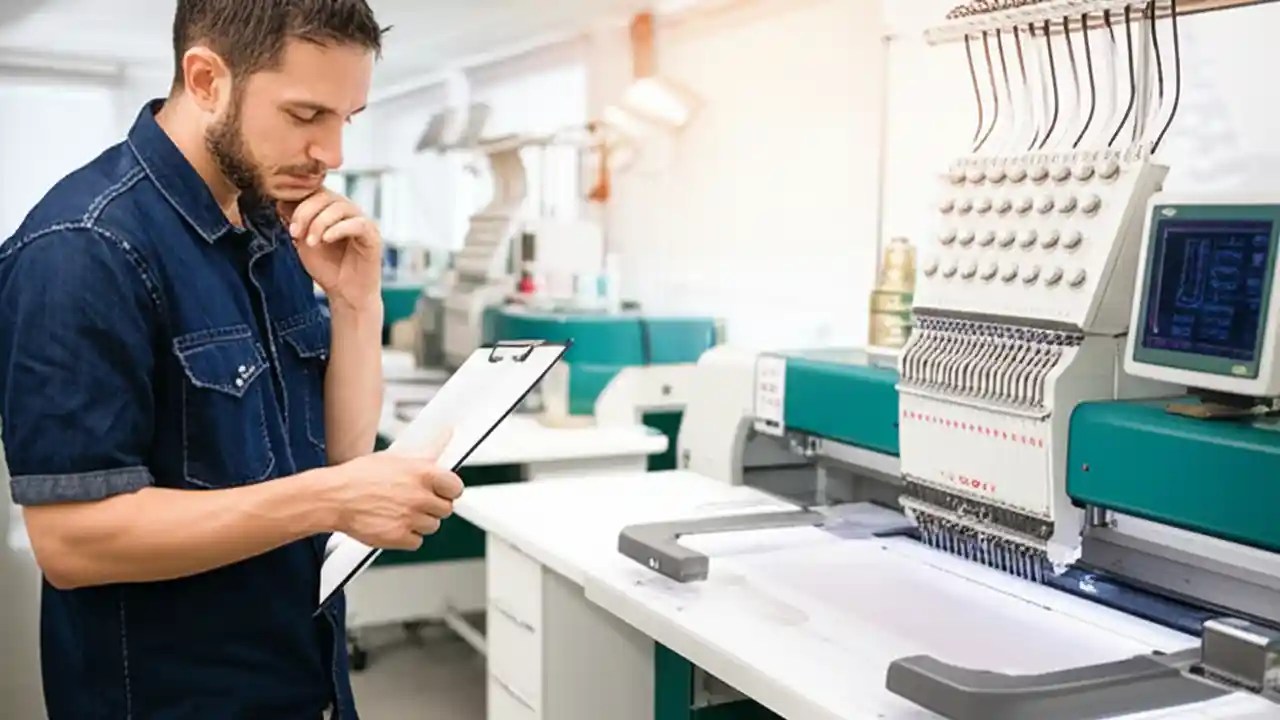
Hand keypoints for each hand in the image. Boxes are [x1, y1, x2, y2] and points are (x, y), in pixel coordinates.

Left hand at [279, 190, 381, 312]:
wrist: (345, 294)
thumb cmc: (327, 268)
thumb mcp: (303, 241)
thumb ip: (295, 221)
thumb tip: (280, 201)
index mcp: (330, 208)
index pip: (314, 190)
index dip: (298, 203)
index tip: (288, 226)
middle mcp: (347, 210)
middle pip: (325, 196)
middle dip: (305, 213)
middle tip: (295, 233)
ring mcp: (361, 220)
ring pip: (339, 207)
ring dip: (319, 223)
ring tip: (311, 243)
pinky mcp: (372, 235)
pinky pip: (356, 223)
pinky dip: (338, 229)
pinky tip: (326, 240)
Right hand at [327, 450, 463, 551]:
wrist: (333, 497)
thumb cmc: (359, 476)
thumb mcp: (396, 456)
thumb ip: (426, 450)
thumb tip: (446, 434)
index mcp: (422, 474)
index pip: (456, 487)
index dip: (450, 490)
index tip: (444, 490)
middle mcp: (419, 496)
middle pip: (446, 509)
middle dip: (433, 506)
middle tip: (416, 501)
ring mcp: (410, 518)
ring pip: (432, 526)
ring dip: (420, 521)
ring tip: (400, 511)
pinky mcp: (398, 537)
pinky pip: (416, 542)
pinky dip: (407, 537)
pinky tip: (394, 523)